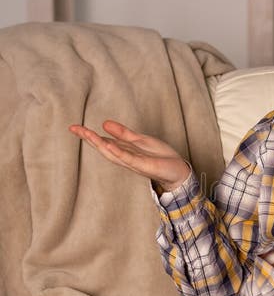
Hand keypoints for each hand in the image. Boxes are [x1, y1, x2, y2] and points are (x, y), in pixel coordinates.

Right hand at [69, 120, 190, 191]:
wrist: (178, 170)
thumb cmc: (160, 157)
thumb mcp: (140, 141)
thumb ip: (123, 133)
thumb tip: (104, 124)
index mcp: (124, 150)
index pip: (103, 141)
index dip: (88, 135)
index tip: (74, 127)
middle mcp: (125, 157)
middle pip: (103, 147)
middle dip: (88, 138)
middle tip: (74, 128)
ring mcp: (133, 162)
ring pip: (112, 153)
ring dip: (99, 143)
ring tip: (86, 133)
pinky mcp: (143, 165)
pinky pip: (128, 158)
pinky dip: (117, 151)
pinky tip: (108, 144)